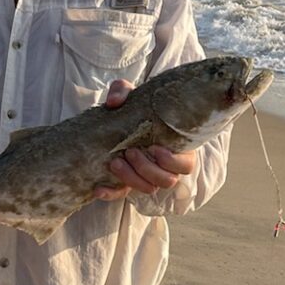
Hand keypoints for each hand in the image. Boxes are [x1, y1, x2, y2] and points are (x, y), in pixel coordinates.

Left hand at [92, 79, 196, 200]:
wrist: (117, 117)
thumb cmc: (135, 106)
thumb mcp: (130, 93)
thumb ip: (122, 91)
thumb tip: (114, 102)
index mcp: (175, 146)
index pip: (186, 165)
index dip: (173, 161)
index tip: (154, 147)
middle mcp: (164, 165)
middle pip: (167, 180)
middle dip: (148, 169)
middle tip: (130, 151)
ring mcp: (146, 175)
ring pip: (148, 188)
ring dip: (131, 179)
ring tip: (114, 162)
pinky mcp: (128, 181)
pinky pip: (122, 194)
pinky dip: (111, 193)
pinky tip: (98, 188)